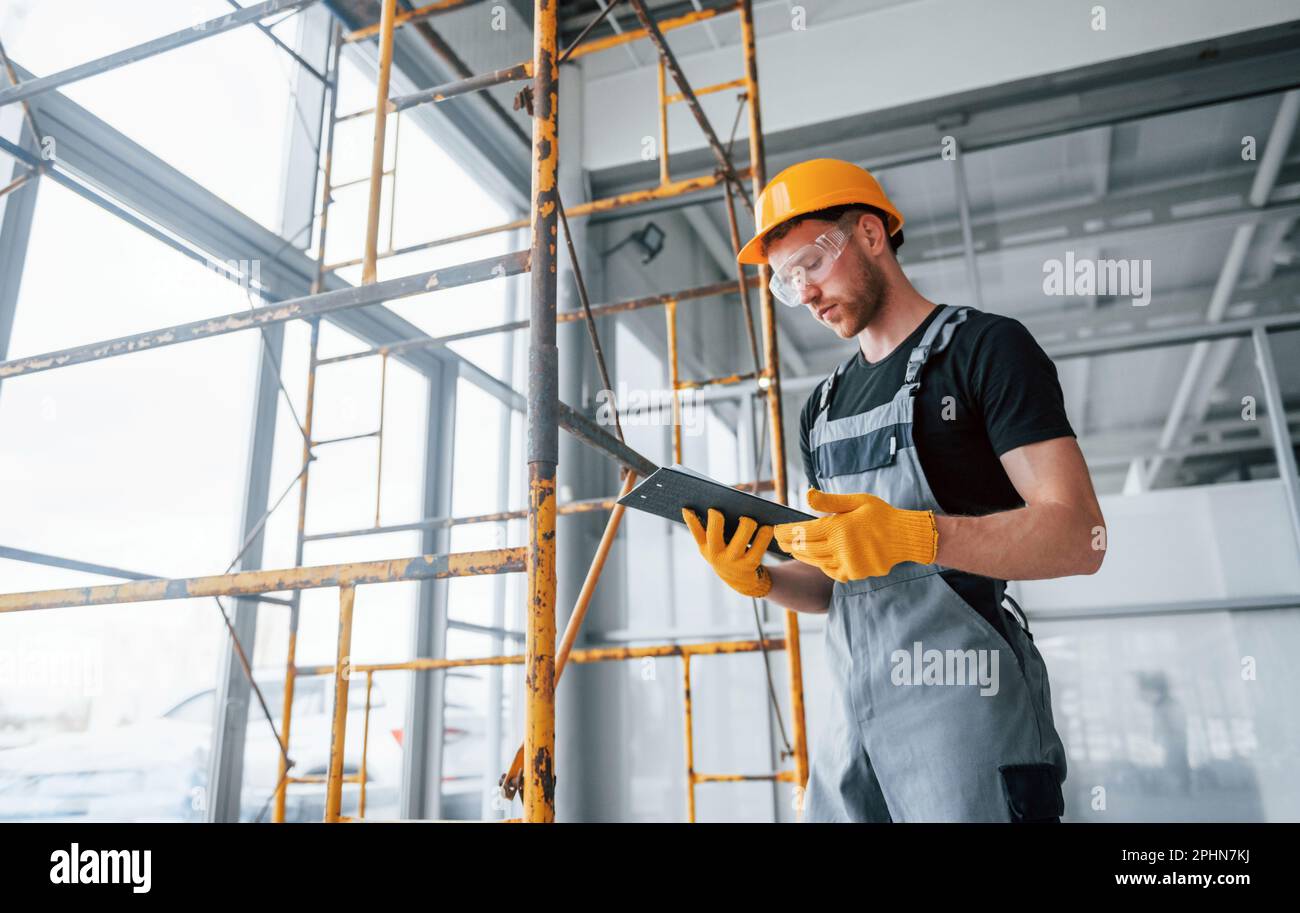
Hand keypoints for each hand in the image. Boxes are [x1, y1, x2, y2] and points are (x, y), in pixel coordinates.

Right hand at [681, 508, 773, 597]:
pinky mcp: (749, 564)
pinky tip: (768, 525)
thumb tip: (715, 507)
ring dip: (748, 523)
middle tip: (722, 508)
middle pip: (714, 533)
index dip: (691, 519)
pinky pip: (760, 544)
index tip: (688, 507)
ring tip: (751, 517)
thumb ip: (709, 530)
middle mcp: (716, 555)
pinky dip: (765, 533)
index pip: (696, 531)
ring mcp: (732, 560)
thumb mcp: (714, 547)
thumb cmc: (727, 555)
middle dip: (717, 518)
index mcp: (705, 548)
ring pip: (742, 535)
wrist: (742, 582)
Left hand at [773, 489, 936, 582]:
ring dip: (802, 555)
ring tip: (793, 549)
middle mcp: (841, 548)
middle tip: (779, 541)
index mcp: (839, 527)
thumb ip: (830, 502)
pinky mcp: (855, 574)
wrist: (906, 537)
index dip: (786, 532)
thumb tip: (806, 495)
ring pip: (816, 562)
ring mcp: (848, 564)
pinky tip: (817, 559)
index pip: (803, 531)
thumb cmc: (881, 515)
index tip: (775, 530)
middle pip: (805, 549)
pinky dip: (822, 566)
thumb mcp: (857, 501)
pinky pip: (831, 572)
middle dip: (789, 544)